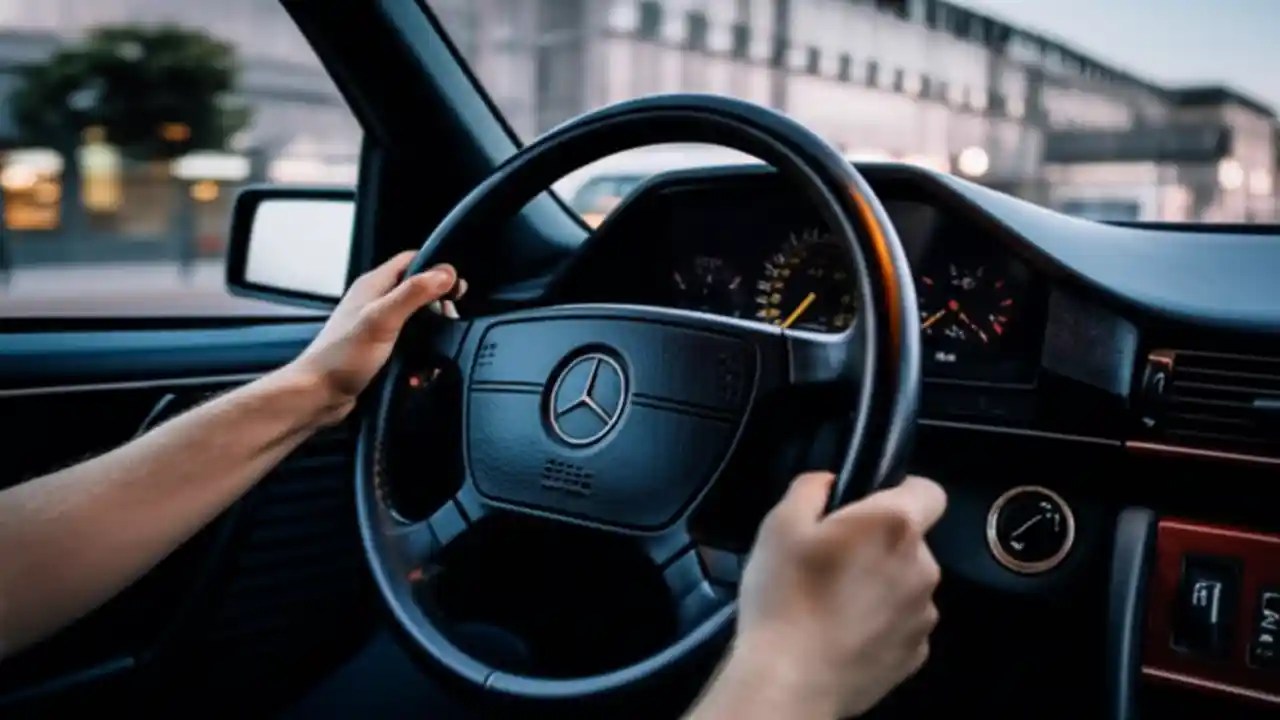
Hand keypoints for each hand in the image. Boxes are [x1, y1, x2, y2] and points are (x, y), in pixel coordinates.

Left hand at [287, 251, 466, 421]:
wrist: (319, 395)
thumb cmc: (342, 358)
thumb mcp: (382, 319)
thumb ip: (413, 293)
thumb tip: (445, 273)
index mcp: (373, 286)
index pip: (412, 261)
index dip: (437, 269)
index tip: (456, 286)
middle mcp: (375, 302)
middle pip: (419, 292)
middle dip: (439, 307)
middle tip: (450, 321)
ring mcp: (377, 327)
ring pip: (418, 321)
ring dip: (432, 336)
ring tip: (438, 350)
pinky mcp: (380, 351)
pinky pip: (410, 346)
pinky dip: (420, 356)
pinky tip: (422, 370)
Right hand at [726, 473, 945, 717]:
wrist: (791, 681)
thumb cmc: (785, 597)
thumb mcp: (779, 524)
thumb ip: (811, 487)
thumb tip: (830, 481)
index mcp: (895, 526)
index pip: (929, 490)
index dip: (902, 492)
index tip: (866, 509)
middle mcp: (923, 567)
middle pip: (912, 542)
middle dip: (881, 545)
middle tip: (834, 560)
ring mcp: (924, 615)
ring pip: (908, 584)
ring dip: (882, 585)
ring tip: (835, 603)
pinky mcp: (917, 654)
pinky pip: (903, 624)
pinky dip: (881, 624)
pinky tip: (844, 633)